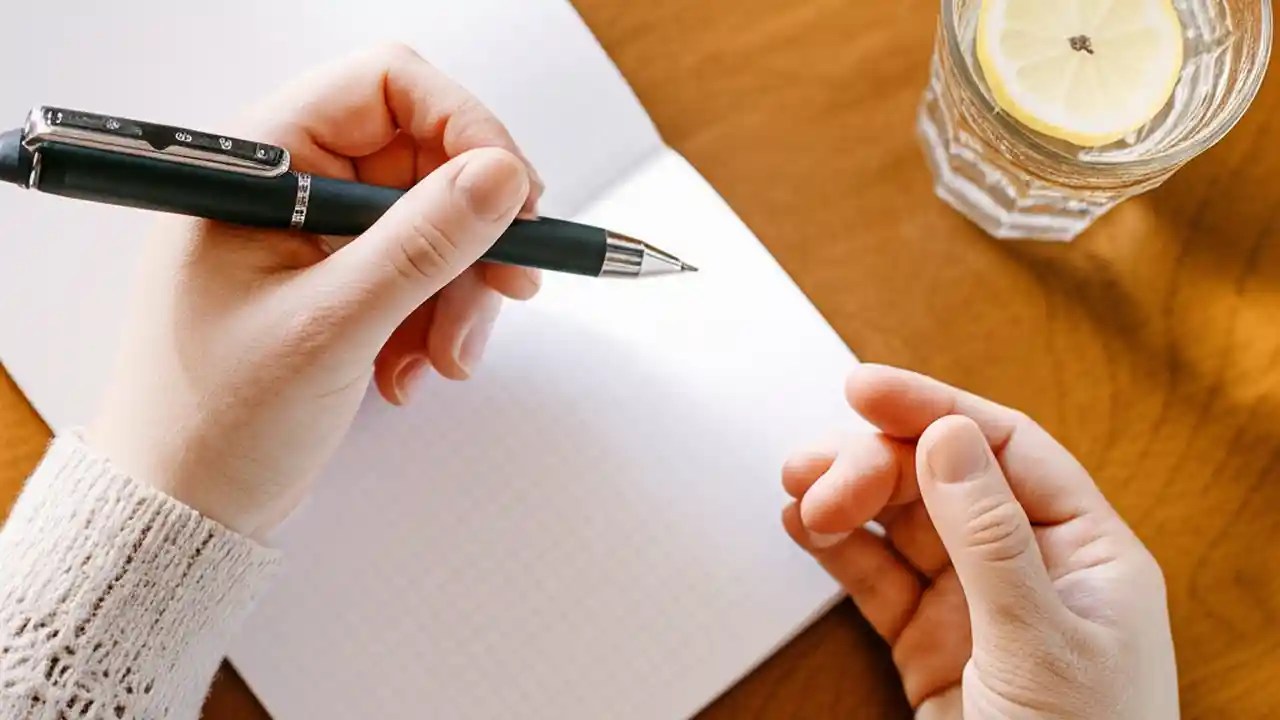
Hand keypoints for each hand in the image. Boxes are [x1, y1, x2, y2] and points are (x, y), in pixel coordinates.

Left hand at [87, 44, 543, 538]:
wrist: (184, 504)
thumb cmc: (214, 420)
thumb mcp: (330, 328)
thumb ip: (421, 245)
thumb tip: (503, 176)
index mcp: (263, 164)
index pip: (388, 86)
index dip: (466, 127)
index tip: (515, 196)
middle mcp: (291, 183)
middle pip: (427, 159)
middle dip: (473, 234)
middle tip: (508, 291)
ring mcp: (314, 234)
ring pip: (435, 222)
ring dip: (459, 291)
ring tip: (441, 362)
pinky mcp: (336, 281)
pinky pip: (419, 272)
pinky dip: (434, 320)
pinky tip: (406, 372)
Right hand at [782, 365, 1177, 718]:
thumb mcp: (1041, 640)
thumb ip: (992, 537)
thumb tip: (949, 436)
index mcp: (1086, 552)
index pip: (1004, 447)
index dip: (933, 406)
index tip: (865, 389)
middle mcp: (1028, 567)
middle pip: (940, 477)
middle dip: (874, 464)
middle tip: (819, 477)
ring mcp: (974, 605)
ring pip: (899, 523)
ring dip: (846, 497)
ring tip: (796, 489)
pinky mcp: (930, 643)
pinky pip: (876, 577)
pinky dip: (838, 549)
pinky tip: (805, 527)